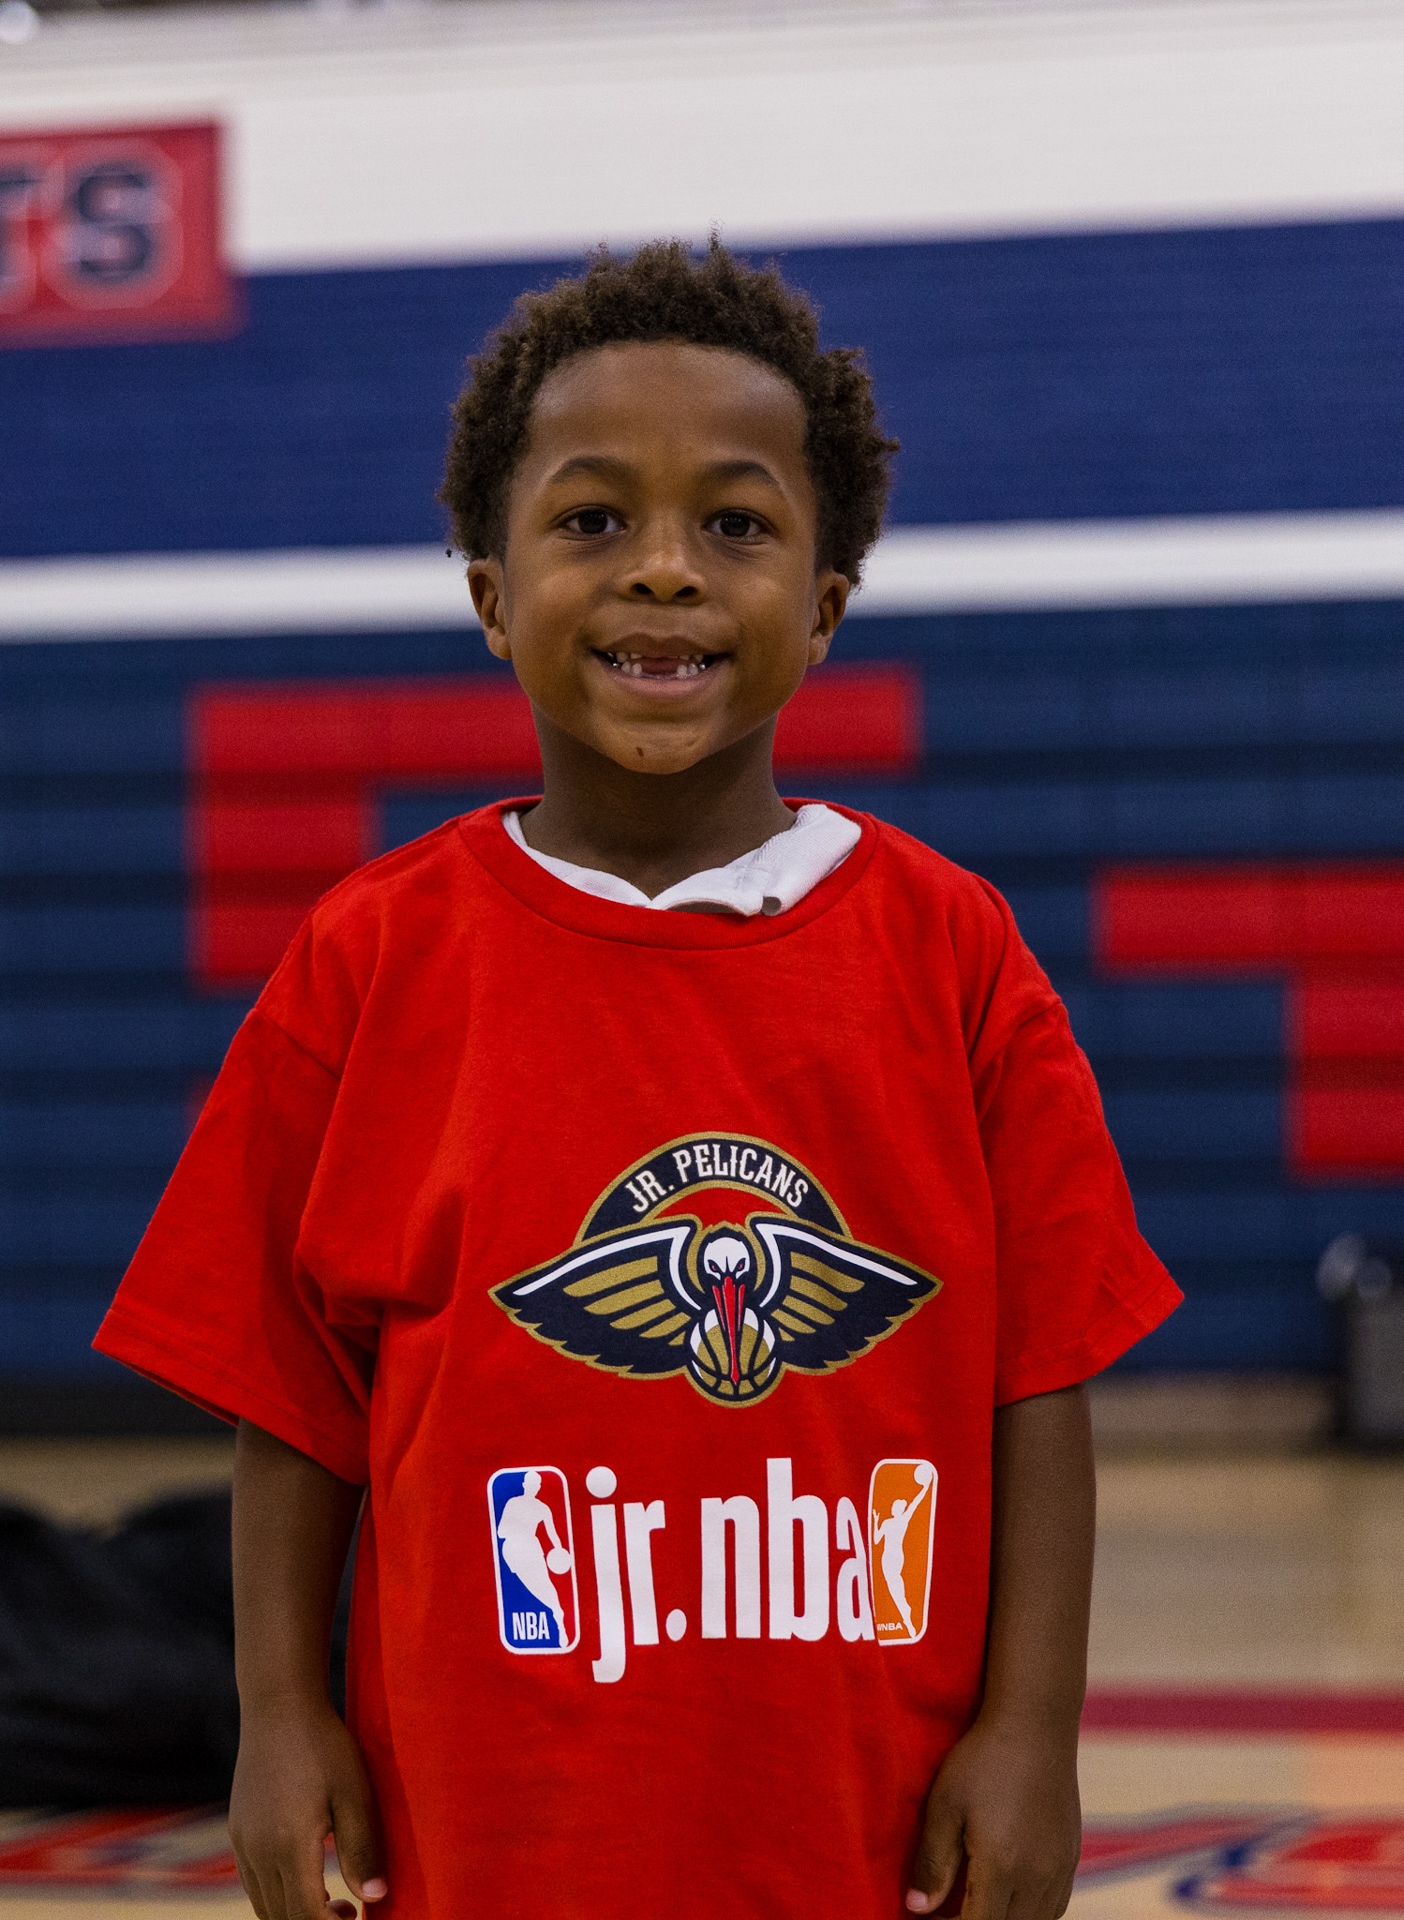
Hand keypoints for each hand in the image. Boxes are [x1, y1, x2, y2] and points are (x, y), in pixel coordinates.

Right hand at [229, 1699, 386, 1919]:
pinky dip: (278, 1895)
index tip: (357, 1918)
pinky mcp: (238, 1830)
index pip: (305, 1915)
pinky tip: (308, 1877)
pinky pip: (253, 1882)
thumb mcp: (354, 1794)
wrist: (280, 1705)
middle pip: (281, 1917)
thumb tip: (375, 1898)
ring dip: (295, 1914)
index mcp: (288, 1844)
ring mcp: (243, 1842)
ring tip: (333, 1901)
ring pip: (264, 1905)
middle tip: (349, 1913)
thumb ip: (362, 1849)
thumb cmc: (325, 1745)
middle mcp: (257, 1851)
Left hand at [905, 1713, 1080, 1919]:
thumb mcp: (945, 1805)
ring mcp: (1060, 1867)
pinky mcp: (1071, 1855)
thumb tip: (917, 1908)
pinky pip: (1055, 1905)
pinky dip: (1031, 1911)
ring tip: (976, 1901)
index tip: (929, 1917)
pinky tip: (1010, 1893)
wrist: (1035, 1722)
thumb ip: (932, 1862)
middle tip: (948, 1909)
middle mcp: (1037, 1876)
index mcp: (1002, 1867)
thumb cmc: (983, 1758)